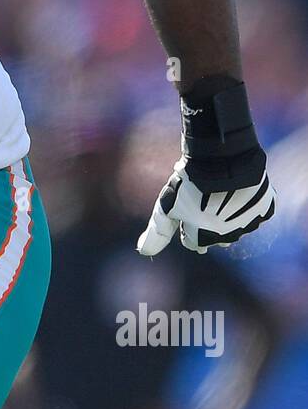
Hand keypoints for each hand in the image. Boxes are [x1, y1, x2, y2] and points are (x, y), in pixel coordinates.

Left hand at [138, 154, 274, 254]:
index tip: (186, 210)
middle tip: (203, 199)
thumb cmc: (190, 181)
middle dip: (208, 221)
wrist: (223, 157)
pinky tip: (240, 191)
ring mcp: (249, 223)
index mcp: (205, 239)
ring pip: (237, 224)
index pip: (194, 243)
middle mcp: (229, 236)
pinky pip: (257, 212)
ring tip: (220, 192)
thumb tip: (143, 251)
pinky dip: (249, 204)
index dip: (187, 226)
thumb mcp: (166, 206)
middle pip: (216, 236)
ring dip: (229, 213)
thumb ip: (157, 231)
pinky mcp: (265, 208)